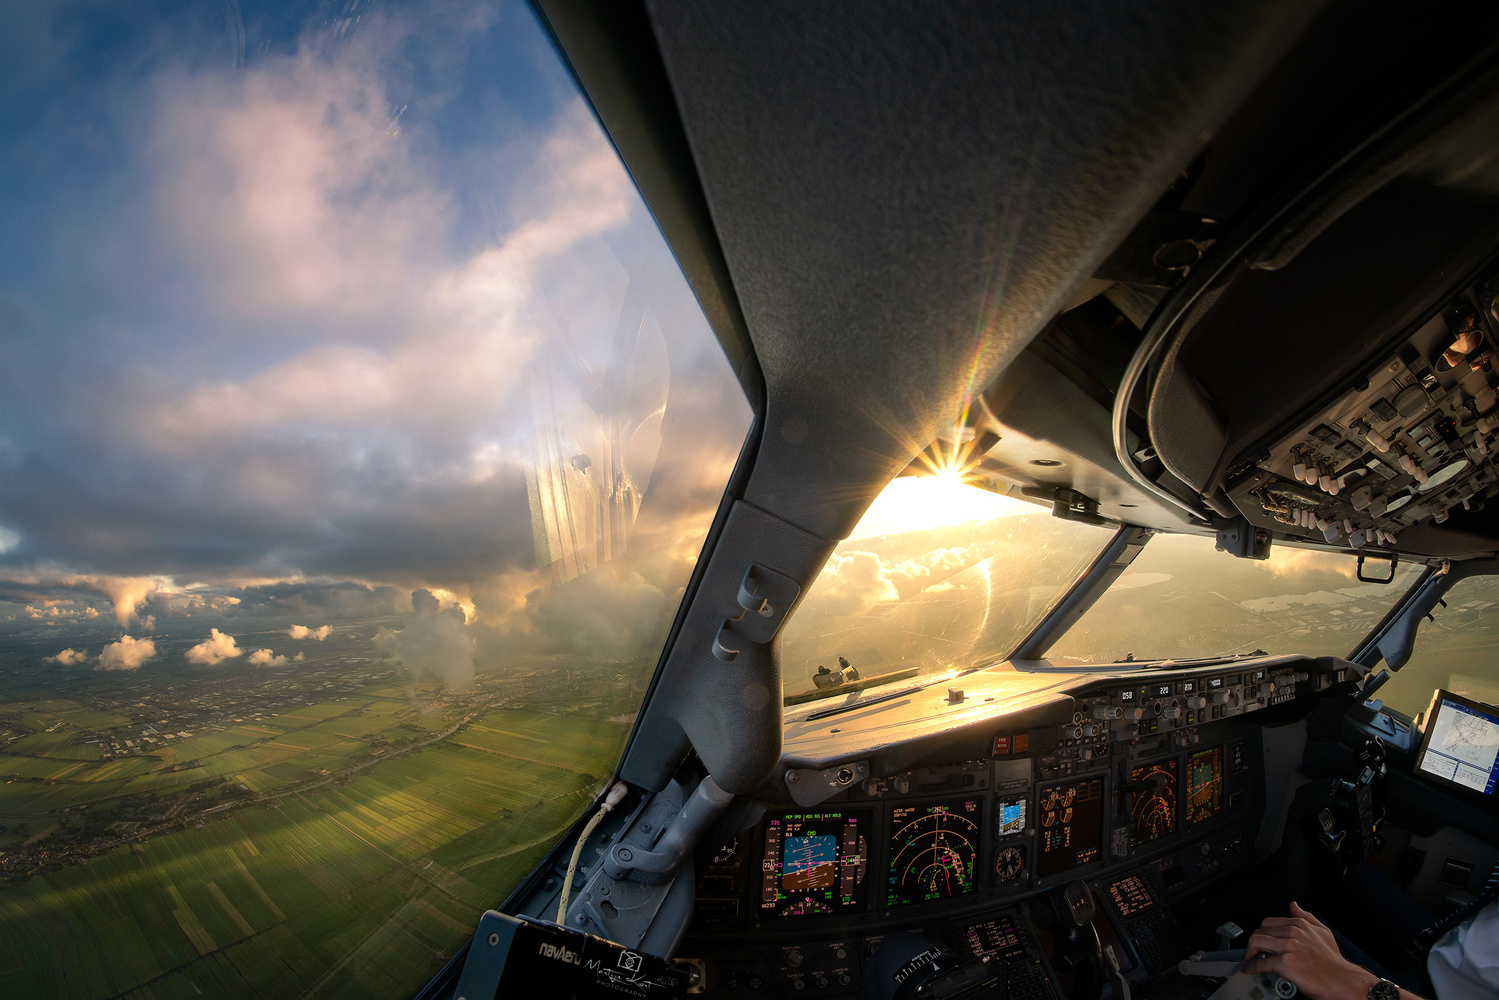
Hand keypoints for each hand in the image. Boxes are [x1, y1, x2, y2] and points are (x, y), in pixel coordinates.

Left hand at [1242, 902, 1375, 999]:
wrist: (1341, 981)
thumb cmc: (1332, 961)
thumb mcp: (1323, 932)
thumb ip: (1306, 917)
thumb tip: (1293, 906)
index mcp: (1299, 924)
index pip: (1268, 923)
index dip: (1262, 934)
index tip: (1259, 942)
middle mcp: (1293, 932)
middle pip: (1260, 932)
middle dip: (1253, 943)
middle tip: (1252, 953)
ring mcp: (1289, 947)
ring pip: (1256, 942)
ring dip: (1248, 953)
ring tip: (1249, 960)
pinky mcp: (1285, 962)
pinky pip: (1260, 962)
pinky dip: (1251, 966)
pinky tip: (1250, 969)